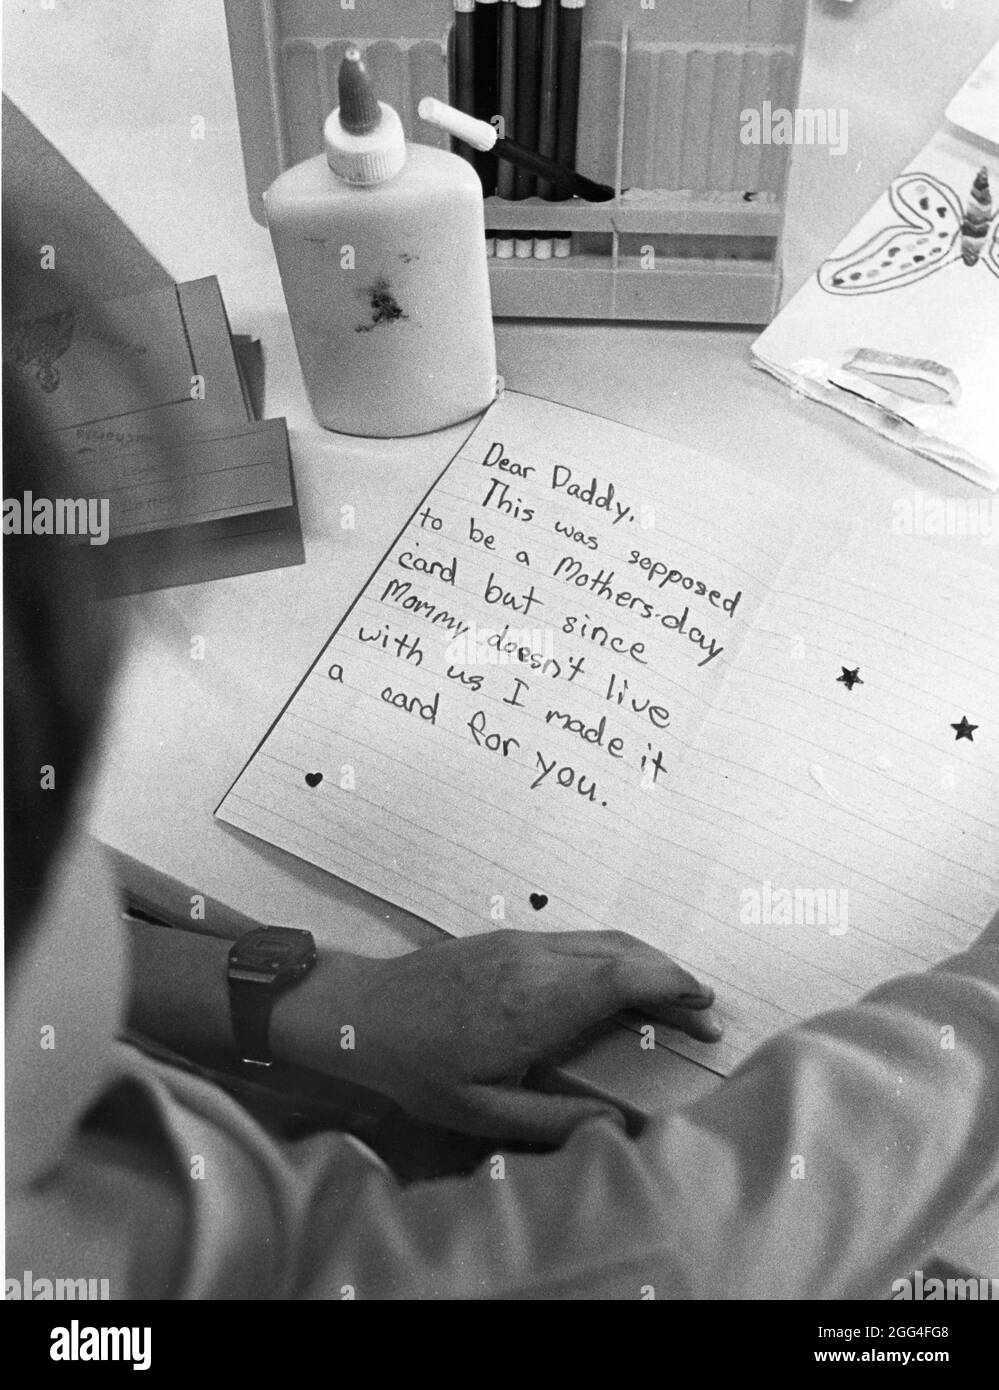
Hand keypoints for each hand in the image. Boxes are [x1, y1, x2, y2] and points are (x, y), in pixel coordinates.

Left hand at [272, 929, 721, 1142]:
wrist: (362, 1011)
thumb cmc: (418, 1067)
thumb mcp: (480, 1112)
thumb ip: (550, 1122)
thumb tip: (614, 1126)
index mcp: (536, 1004)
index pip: (623, 977)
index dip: (672, 986)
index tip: (703, 1007)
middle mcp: (535, 961)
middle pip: (625, 952)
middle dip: (672, 977)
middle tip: (703, 1013)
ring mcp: (522, 944)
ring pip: (603, 941)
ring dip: (646, 963)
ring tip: (675, 996)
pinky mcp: (510, 938)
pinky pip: (577, 940)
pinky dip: (614, 956)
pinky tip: (621, 981)